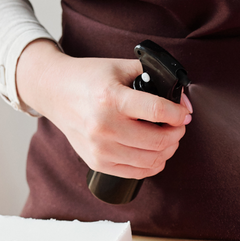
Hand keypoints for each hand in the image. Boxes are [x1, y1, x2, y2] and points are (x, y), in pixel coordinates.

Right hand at [15, 39, 191, 178]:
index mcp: (110, 99)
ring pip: (151, 160)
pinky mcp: (97, 163)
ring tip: (169, 139)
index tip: (185, 113)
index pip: (156, 110)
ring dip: (168, 150)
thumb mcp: (119, 67)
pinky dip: (153, 165)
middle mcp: (103, 127)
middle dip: (177, 133)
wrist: (54, 92)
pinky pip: (137, 173)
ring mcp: (100, 149)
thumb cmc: (88, 78)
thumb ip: (151, 76)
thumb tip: (181, 98)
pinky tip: (156, 153)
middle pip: (158, 140)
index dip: (179, 114)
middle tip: (179, 126)